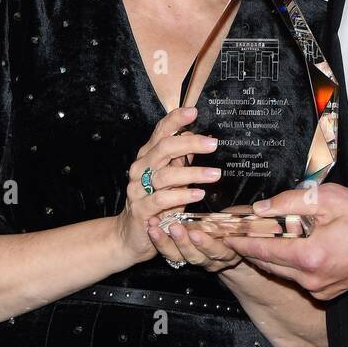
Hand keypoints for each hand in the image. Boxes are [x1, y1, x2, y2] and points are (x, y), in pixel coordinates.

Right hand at [116, 106, 221, 265]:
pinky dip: (182, 196)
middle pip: (164, 148)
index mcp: (148, 156)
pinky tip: (198, 194)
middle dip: (190, 143)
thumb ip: (180, 159)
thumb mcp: (170, 178)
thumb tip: (197, 139)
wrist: (132, 234)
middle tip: (213, 144)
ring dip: (193, 173)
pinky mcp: (141, 210)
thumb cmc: (156, 202)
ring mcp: (138, 189)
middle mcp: (140, 168)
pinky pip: (162, 199)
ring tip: (215, 175)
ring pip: (166, 174)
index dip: (175, 120)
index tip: (193, 111)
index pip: (161, 132)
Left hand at [146, 206, 245, 273]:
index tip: (197, 231)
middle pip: (196, 257)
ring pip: (179, 257)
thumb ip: (245, 218)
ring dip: (166, 243)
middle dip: (183, 242)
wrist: (232, 244)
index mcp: (229, 252)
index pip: (218, 252)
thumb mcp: (245, 221)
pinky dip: (160, 241)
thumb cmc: (239, 226)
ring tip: (155, 228)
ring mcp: (196, 259)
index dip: (207, 243)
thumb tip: (255, 209)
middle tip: (174, 227)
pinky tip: (152, 228)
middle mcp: (211, 260)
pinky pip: (170, 253)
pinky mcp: (182, 255)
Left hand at [223, 183, 347, 299]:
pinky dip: (289, 262)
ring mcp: (319, 288)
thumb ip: (290, 203)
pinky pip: (298, 277)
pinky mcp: (327, 291)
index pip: (262, 250)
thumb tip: (261, 209)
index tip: (223, 233)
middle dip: (251, 247)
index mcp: (310, 256)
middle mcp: (311, 279)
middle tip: (236, 231)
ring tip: (259, 236)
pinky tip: (291, 245)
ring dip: (270, 255)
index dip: (239, 241)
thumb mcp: (328, 198)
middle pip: (268, 263)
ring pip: (282, 271)